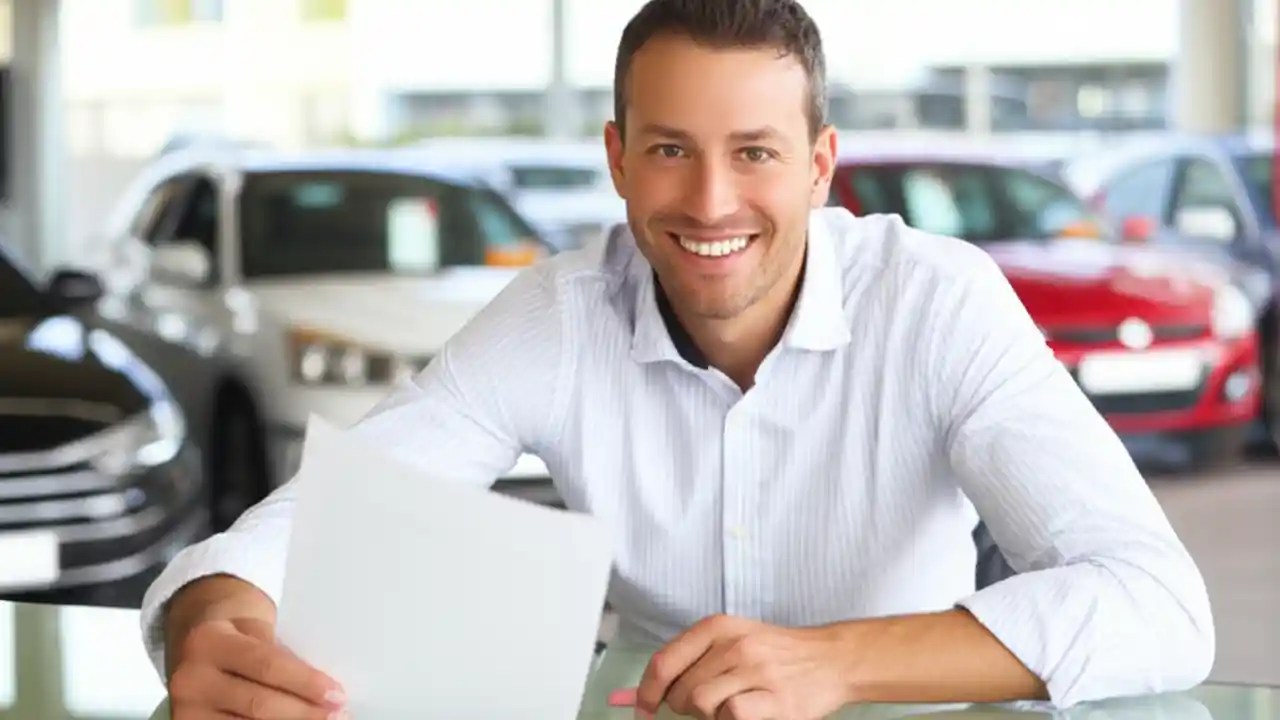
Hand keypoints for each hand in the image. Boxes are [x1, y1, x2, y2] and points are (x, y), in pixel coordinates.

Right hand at [168, 616, 347, 719]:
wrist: (194, 644)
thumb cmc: (236, 635)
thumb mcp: (255, 629)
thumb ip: (281, 656)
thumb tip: (324, 690)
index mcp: (210, 641)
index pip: (267, 665)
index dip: (305, 683)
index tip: (337, 694)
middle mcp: (190, 678)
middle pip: (258, 704)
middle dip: (303, 713)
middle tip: (337, 715)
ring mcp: (186, 709)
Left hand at [628, 614, 855, 718]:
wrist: (830, 659)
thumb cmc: (775, 654)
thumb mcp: (731, 642)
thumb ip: (687, 662)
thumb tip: (633, 695)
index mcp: (718, 627)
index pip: (664, 661)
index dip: (646, 691)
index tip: (642, 709)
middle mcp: (735, 645)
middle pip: (682, 691)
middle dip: (686, 707)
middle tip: (708, 705)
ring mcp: (757, 671)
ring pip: (703, 704)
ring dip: (710, 715)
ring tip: (730, 706)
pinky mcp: (778, 700)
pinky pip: (732, 715)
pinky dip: (732, 719)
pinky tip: (747, 711)